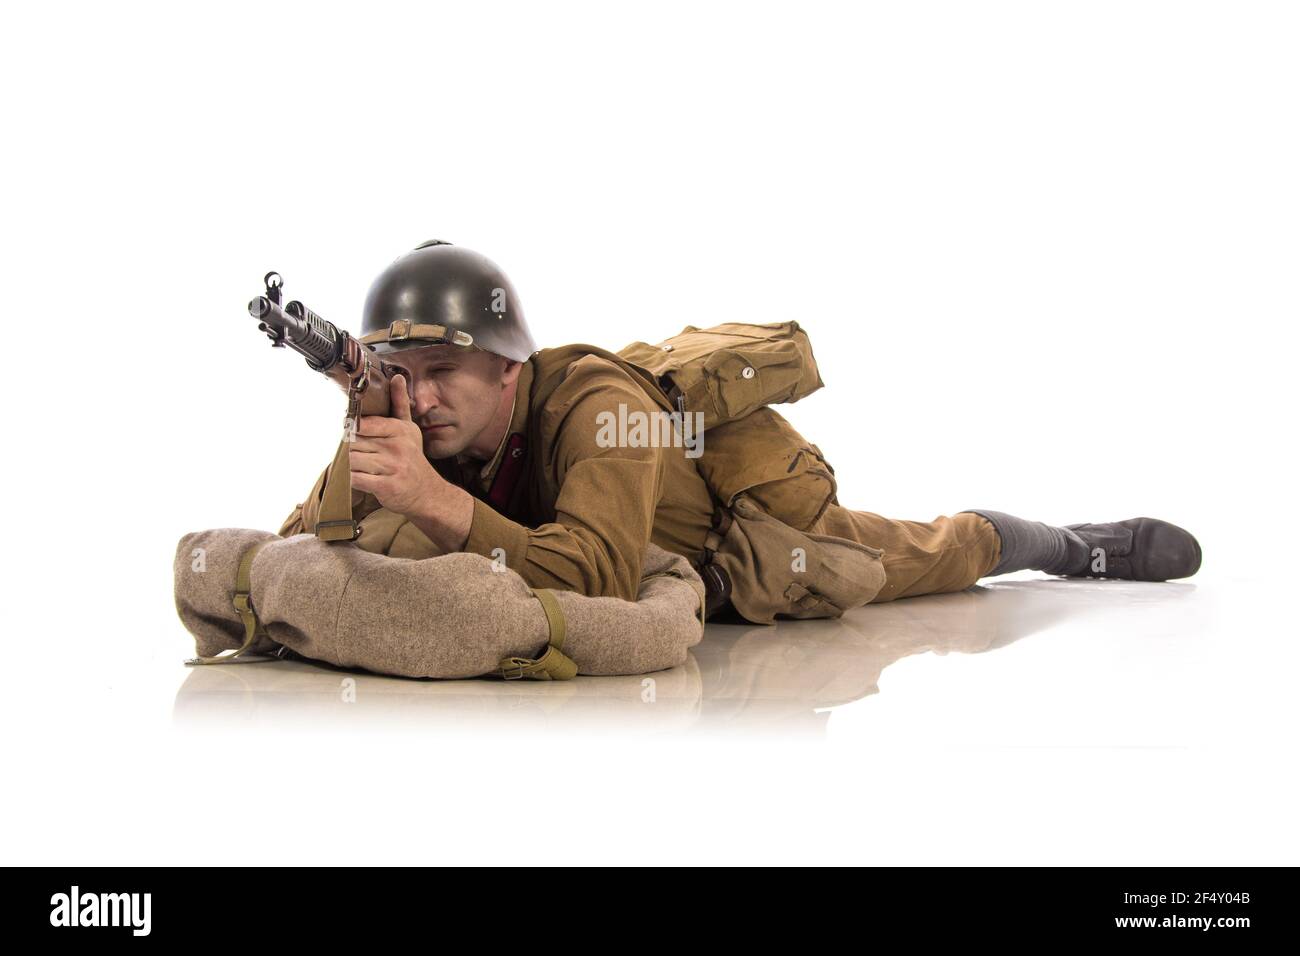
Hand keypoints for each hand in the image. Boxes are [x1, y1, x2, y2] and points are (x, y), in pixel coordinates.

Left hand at [348, 373, 443, 517]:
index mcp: (400, 430)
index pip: (364, 425)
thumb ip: (399, 403)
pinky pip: (356, 479)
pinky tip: (357, 478)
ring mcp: (393, 467)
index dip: (352, 429)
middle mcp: (398, 447)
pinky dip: (351, 479)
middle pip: (355, 443)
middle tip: (355, 453)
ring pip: (353, 460)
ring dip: (349, 465)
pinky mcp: (386, 486)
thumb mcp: (409, 429)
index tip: (351, 431)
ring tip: (357, 466)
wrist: (426, 491)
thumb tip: (397, 377)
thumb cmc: (412, 458)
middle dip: (350, 449)